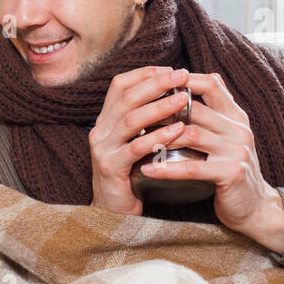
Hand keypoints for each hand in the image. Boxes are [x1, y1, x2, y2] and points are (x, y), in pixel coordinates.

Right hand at [89, 65, 193, 215]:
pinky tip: (177, 131)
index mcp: (106, 121)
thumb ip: (148, 121)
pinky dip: (157, 137)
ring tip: (183, 99)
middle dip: (156, 83)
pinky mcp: (111, 169)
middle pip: (125, 97)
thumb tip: (177, 93)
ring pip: (130, 119)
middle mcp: (100, 131)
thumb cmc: (132, 176)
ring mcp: (103, 150)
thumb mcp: (137, 142)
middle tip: (182, 76)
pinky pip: (135, 148)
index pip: (119, 85)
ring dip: (159, 107)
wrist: (114, 213)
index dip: (145, 73)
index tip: (170, 69)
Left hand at [141, 71, 283, 251]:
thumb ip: (214, 113)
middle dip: (162, 111)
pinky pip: (192, 168)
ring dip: (161, 137)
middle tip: (135, 115)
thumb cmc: (230, 170)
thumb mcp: (227, 137)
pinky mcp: (231, 173)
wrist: (253, 206)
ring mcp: (237, 151)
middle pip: (196, 109)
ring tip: (136, 141)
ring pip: (192, 135)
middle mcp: (239, 129)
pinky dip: (167, 169)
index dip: (183, 80)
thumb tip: (197, 80)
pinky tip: (147, 170)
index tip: (156, 85)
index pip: (212, 83)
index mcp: (236, 117)